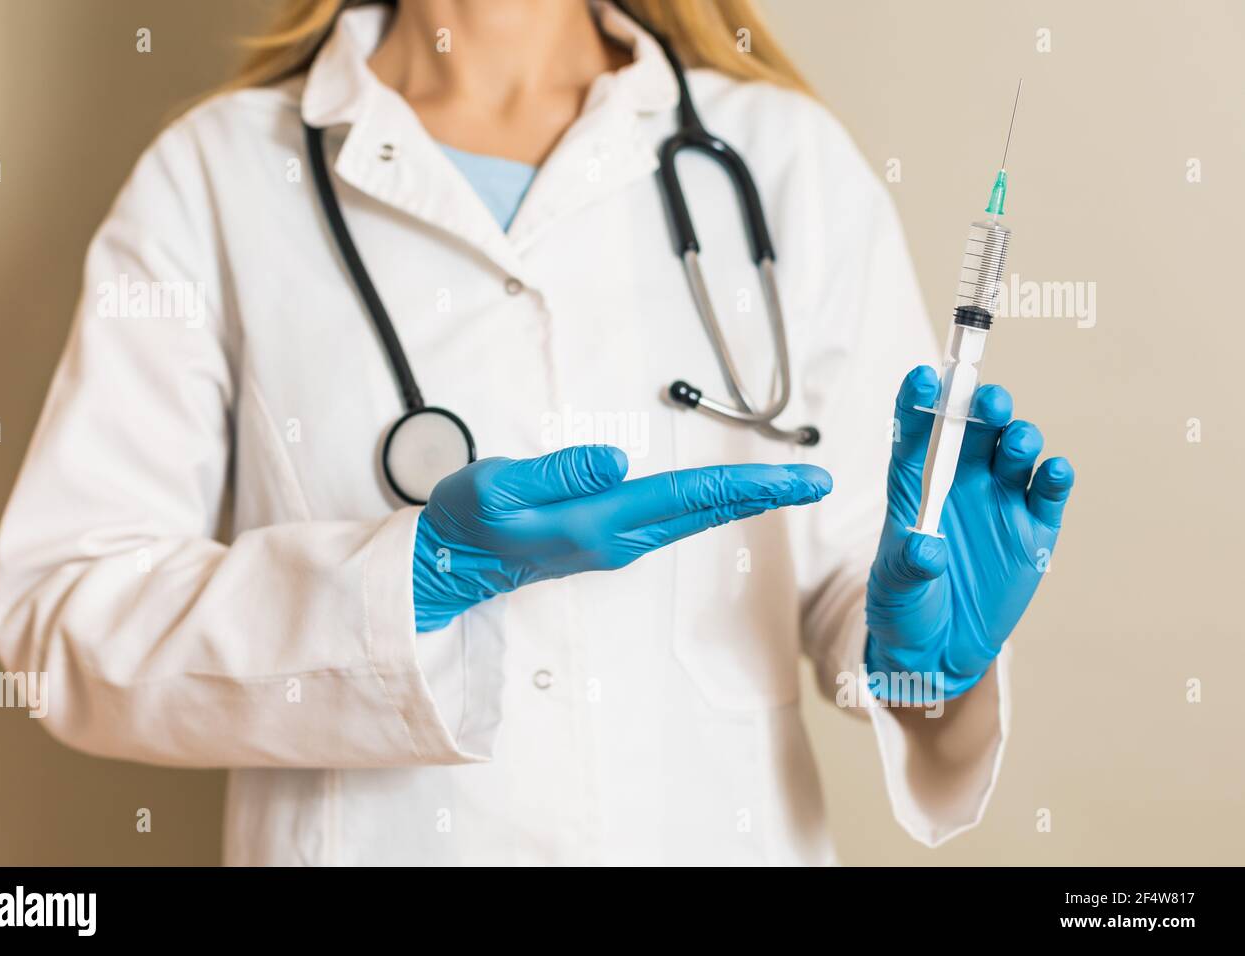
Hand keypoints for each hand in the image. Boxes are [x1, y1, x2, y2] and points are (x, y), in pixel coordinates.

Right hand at [413, 445, 832, 631]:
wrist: (451, 565)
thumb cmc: (468, 521)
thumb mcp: (498, 486)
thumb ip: (559, 472)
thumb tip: (620, 460)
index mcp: (596, 525)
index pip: (686, 498)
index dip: (747, 486)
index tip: (799, 482)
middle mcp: (618, 540)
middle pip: (703, 510)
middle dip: (764, 495)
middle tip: (820, 480)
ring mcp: (617, 543)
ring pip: (692, 515)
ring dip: (742, 499)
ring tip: (791, 484)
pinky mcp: (609, 538)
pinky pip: (672, 517)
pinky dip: (710, 502)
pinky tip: (730, 494)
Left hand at [865, 366, 1074, 700]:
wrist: (938, 649)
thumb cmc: (904, 606)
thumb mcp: (894, 589)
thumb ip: (909, 565)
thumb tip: (927, 549)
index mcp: (914, 483)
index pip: (913, 431)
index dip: (918, 400)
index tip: (924, 376)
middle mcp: (959, 481)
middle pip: (972, 429)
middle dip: (981, 407)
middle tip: (988, 399)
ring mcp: (999, 501)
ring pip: (1013, 452)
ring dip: (1018, 439)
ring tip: (1015, 441)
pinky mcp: (1033, 529)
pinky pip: (1048, 493)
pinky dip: (1055, 477)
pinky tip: (1054, 471)